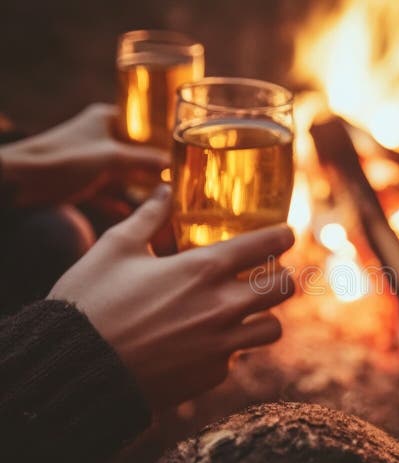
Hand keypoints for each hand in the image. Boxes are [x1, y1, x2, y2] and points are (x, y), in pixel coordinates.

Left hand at [0, 103, 167, 207]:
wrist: (19, 183)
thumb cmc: (63, 160)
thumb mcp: (112, 157)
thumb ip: (146, 160)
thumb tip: (175, 165)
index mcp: (106, 119)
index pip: (143, 122)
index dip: (164, 134)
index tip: (186, 148)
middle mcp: (100, 137)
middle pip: (137, 151)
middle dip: (157, 165)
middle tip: (182, 176)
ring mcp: (91, 161)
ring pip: (124, 174)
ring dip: (141, 186)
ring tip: (167, 197)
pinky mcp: (82, 183)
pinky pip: (108, 193)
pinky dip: (120, 202)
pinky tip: (135, 213)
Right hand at [49, 185, 295, 409]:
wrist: (75, 372)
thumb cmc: (90, 303)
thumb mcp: (114, 249)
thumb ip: (147, 217)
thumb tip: (164, 189)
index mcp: (202, 268)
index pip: (268, 244)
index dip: (283, 235)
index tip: (285, 234)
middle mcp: (222, 306)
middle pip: (285, 287)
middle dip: (280, 276)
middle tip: (265, 275)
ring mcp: (221, 344)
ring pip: (273, 328)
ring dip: (263, 316)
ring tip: (244, 311)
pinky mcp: (211, 374)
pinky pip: (237, 357)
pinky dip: (228, 348)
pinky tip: (204, 341)